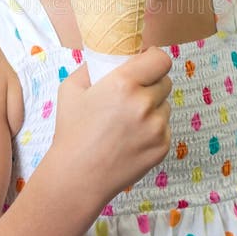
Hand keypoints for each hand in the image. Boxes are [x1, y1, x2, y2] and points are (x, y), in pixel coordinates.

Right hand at [51, 47, 171, 205]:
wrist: (78, 176)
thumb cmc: (72, 132)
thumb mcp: (71, 90)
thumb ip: (91, 68)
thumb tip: (105, 59)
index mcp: (124, 84)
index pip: (161, 59)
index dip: (154, 58)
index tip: (146, 63)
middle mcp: (144, 103)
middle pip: (165, 82)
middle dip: (152, 84)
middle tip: (134, 94)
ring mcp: (157, 127)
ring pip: (165, 106)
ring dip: (153, 108)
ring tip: (128, 121)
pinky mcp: (163, 146)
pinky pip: (165, 128)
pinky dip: (153, 130)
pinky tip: (131, 138)